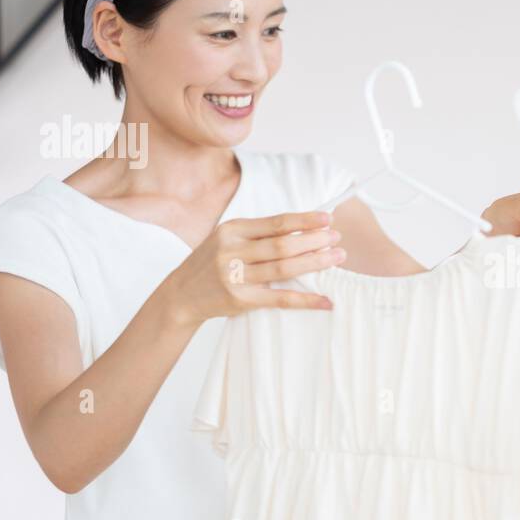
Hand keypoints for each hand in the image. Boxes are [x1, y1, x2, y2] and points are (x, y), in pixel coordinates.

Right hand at [160, 211, 345, 328]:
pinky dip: (306, 299)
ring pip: (284, 268)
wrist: (181, 294)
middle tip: (338, 239)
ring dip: (315, 263)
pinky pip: (280, 299)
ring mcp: (236, 276)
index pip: (276, 222)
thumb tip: (303, 229)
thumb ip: (258, 233)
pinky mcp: (240, 300)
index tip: (328, 219)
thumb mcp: (227, 239)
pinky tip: (325, 300)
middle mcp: (232, 251)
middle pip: (283, 245)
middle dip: (315, 241)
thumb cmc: (212, 262)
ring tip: (337, 258)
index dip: (305, 221)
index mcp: (232, 230)